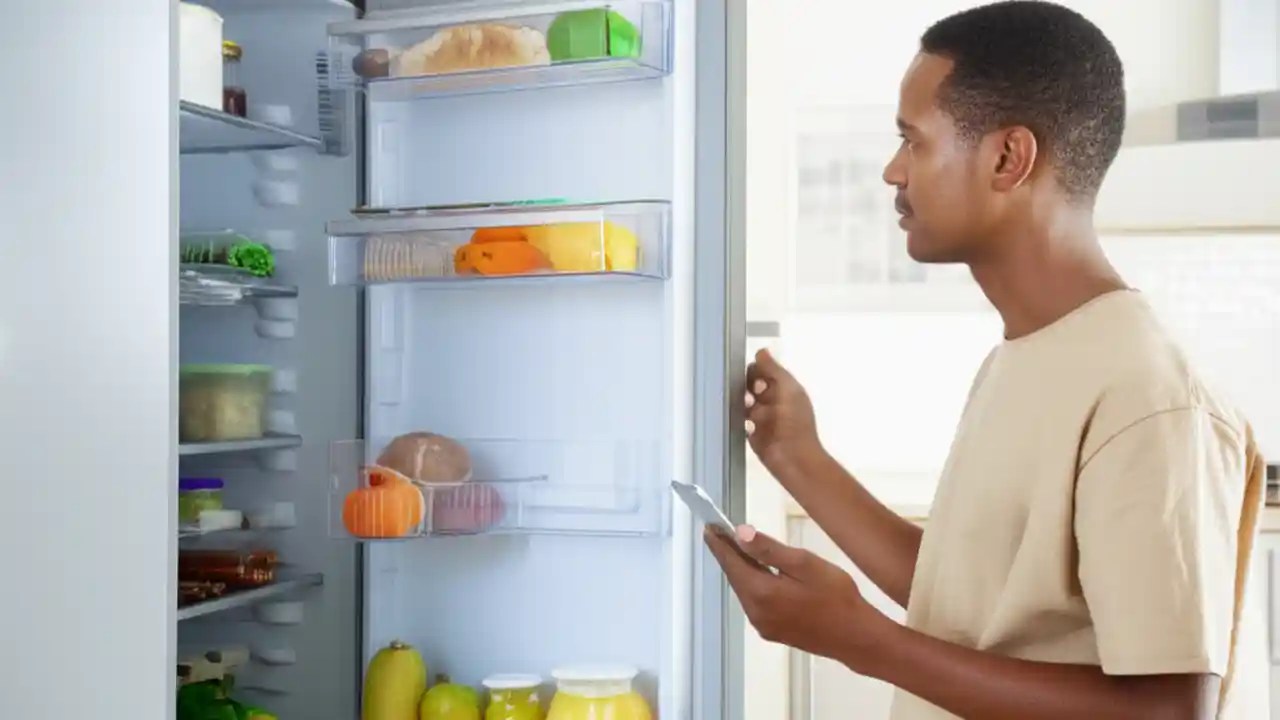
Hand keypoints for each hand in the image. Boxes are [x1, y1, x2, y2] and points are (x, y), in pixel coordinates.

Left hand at [704, 524, 885, 666]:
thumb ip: (769, 548)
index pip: (731, 561)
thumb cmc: (836, 597)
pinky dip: (754, 585)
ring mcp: (763, 625)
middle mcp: (755, 611)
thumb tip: (740, 533)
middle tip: (723, 533)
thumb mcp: (804, 563)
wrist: (856, 637)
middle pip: (736, 576)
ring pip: (745, 590)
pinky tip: (762, 575)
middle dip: (729, 554)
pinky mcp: (773, 632)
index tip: (709, 527)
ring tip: (742, 549)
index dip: (719, 543)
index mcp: (760, 592)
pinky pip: (755, 603)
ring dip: (743, 570)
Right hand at [744, 349, 822, 473]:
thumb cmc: (794, 423)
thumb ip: (774, 370)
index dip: (756, 372)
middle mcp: (772, 400)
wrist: (793, 459)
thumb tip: (761, 351)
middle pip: (750, 385)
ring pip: (743, 402)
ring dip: (741, 404)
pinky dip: (737, 418)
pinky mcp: (752, 433)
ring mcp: (761, 417)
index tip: (754, 382)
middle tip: (750, 400)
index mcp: (784, 388)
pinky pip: (739, 420)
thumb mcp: (788, 390)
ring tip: (747, 413)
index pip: (763, 371)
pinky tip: (739, 421)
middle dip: (746, 388)